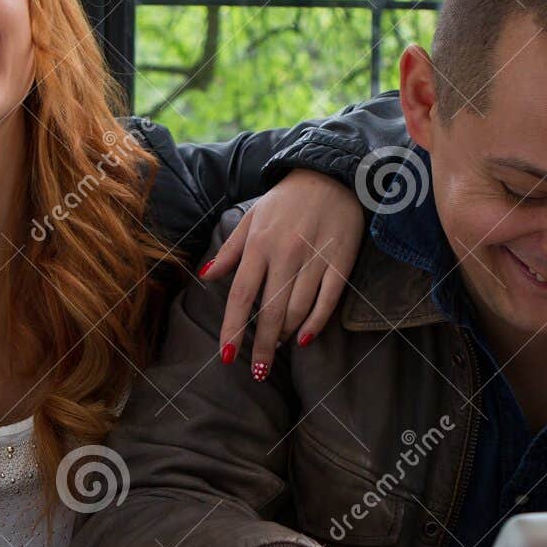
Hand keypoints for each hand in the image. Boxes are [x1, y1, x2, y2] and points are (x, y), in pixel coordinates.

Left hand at [200, 169, 362, 376]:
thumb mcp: (252, 217)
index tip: (228, 356)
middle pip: (269, 311)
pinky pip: (326, 302)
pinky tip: (303, 338)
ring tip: (277, 345)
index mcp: (259, 244)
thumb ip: (231, 250)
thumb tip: (207, 277)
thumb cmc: (286, 200)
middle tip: (258, 371)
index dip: (233, 329)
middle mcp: (285, 254)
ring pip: (297, 310)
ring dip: (285, 334)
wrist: (330, 175)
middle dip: (261, 346)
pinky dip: (314, 324)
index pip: (241, 295)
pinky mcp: (340, 262)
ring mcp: (315, 259)